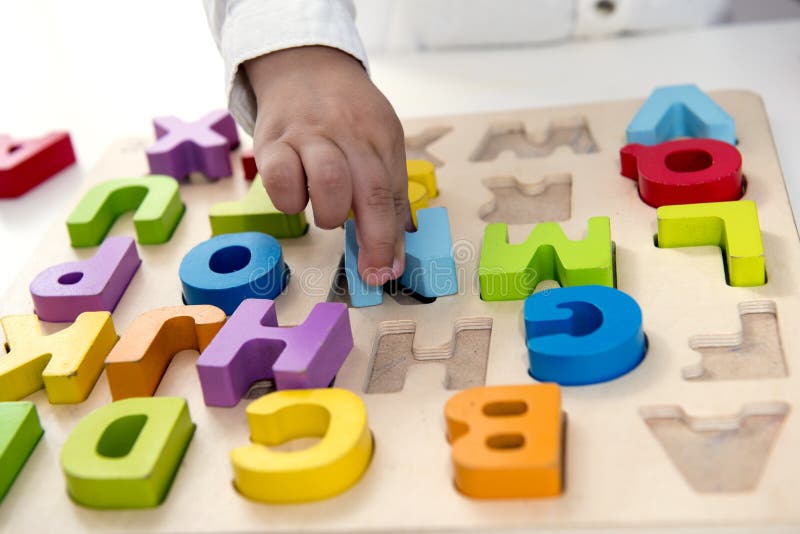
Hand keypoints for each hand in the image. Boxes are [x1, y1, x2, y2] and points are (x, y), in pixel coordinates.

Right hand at [245, 46, 411, 285]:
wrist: (303, 63)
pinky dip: (290, 201)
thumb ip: (388, 190)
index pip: (393, 193)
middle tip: (371, 270)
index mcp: (380, 135)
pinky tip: (296, 197)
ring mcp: (308, 135)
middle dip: (373, 240)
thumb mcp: (378, 139)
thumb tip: (396, 246)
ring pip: (329, 182)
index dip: (392, 238)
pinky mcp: (271, 141)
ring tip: (328, 214)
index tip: (391, 271)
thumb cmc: (346, 115)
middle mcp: (348, 133)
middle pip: (369, 191)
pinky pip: (279, 180)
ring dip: (331, 214)